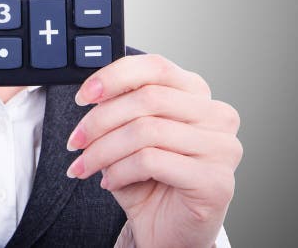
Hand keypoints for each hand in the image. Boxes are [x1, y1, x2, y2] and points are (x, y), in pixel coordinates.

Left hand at [67, 54, 242, 247]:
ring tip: (85, 164)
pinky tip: (109, 181)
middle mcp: (217, 115)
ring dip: (103, 150)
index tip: (83, 96)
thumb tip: (93, 91)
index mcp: (197, 93)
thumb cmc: (150, 179)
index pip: (156, 66)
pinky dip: (119, 171)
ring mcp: (222, 148)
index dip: (114, 76)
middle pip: (147, 99)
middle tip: (76, 140)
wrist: (168, 231)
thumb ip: (122, 105)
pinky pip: (151, 162)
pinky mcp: (216, 181)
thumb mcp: (130, 133)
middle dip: (101, 120)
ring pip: (145, 131)